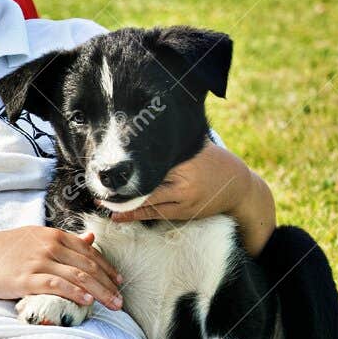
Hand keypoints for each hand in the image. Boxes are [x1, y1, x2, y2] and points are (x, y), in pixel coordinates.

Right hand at [0, 227, 124, 310]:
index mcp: (54, 235)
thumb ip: (65, 240)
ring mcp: (38, 262)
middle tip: (121, 301)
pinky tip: (87, 302)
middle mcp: (49, 246)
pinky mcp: (26, 278)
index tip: (119, 282)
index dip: (107, 268)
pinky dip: (74, 293)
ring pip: (78, 277)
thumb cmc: (4, 249)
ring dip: (99, 292)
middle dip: (108, 284)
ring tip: (113, 305)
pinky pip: (56, 285)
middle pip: (88, 266)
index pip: (89, 252)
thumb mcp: (37, 237)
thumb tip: (91, 239)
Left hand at [103, 144, 249, 223]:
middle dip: (122, 187)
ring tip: (102, 202)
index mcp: (185, 159)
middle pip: (147, 183)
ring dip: (124, 204)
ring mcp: (185, 198)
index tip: (110, 163)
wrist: (238, 186)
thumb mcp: (196, 145)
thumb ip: (173, 142)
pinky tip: (118, 215)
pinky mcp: (185, 212)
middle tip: (98, 186)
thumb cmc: (211, 161)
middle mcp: (185, 179)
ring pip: (149, 202)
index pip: (153, 161)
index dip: (131, 164)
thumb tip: (145, 123)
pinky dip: (135, 215)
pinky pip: (156, 215)